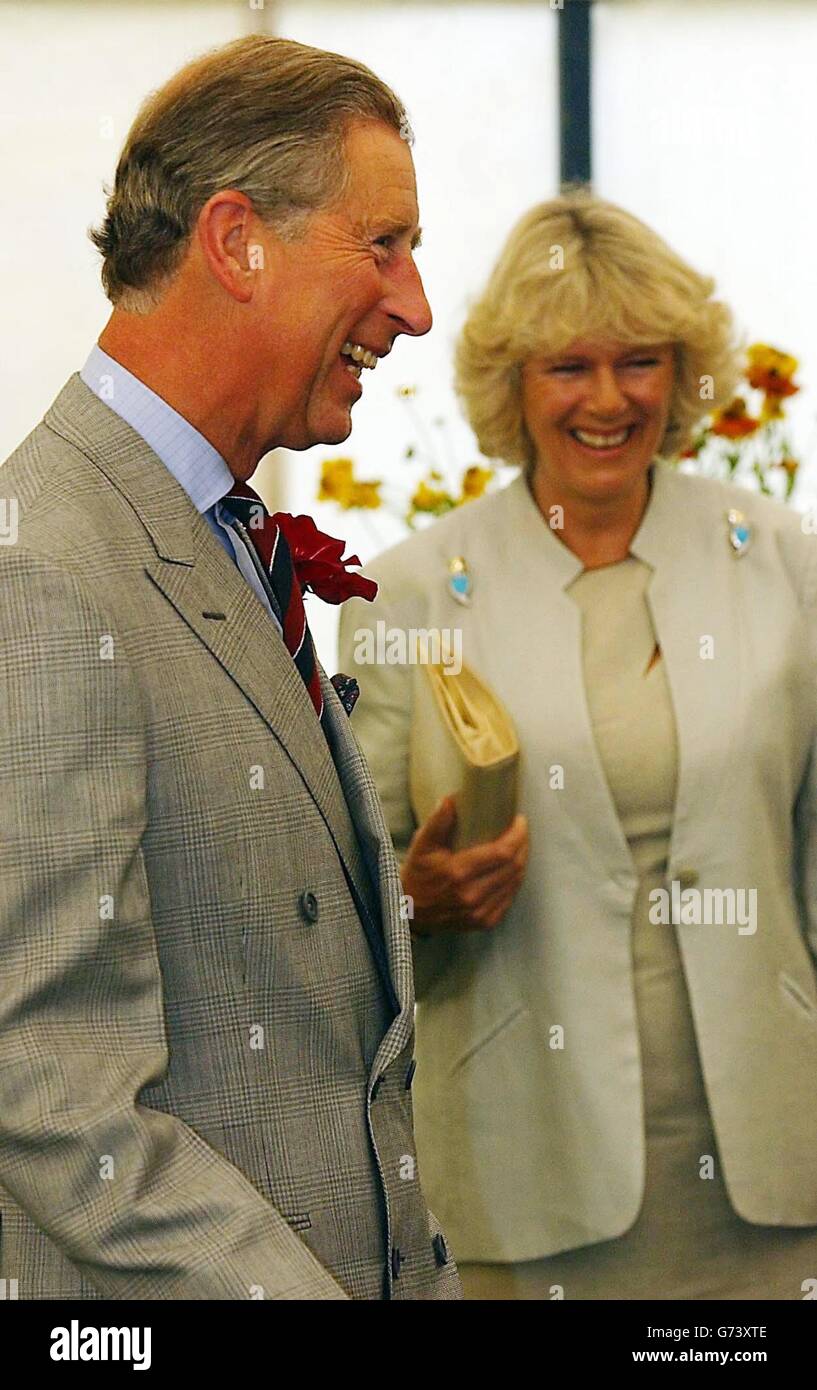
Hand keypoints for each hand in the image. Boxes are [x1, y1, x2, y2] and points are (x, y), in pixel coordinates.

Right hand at [402, 796, 528, 934]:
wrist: (410, 910)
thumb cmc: (418, 873)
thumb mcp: (422, 844)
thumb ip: (438, 821)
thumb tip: (452, 799)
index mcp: (457, 873)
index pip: (502, 853)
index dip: (517, 835)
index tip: (519, 821)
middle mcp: (471, 895)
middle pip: (513, 867)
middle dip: (523, 845)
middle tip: (521, 830)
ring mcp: (479, 912)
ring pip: (515, 882)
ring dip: (521, 861)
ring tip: (519, 846)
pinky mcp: (484, 922)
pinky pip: (509, 898)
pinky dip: (514, 880)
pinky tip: (511, 869)